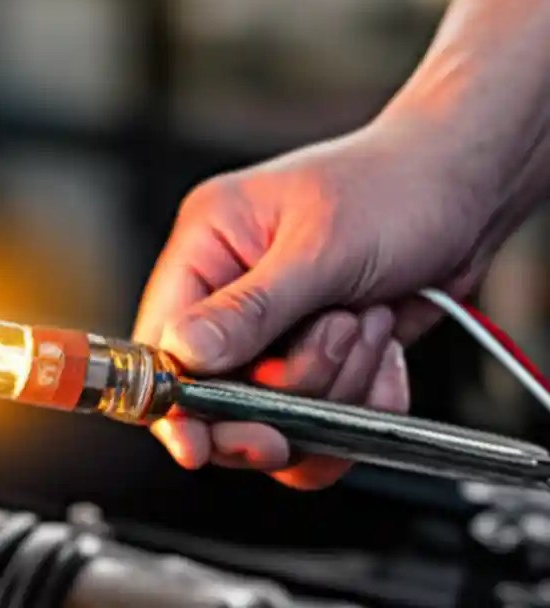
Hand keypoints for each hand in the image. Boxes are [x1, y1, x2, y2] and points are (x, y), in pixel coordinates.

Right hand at [133, 124, 505, 488]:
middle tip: (307, 405)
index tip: (197, 442)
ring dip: (334, 385)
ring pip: (276, 413)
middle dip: (275, 397)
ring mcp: (275, 333)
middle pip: (216, 393)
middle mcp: (230, 293)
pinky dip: (363, 401)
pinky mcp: (318, 361)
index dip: (174, 399)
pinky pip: (323, 420)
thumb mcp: (320, 245)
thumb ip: (251, 307)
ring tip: (365, 325)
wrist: (466, 192)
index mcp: (206, 248)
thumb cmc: (393, 186)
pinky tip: (383, 352)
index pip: (160, 341)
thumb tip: (185, 354)